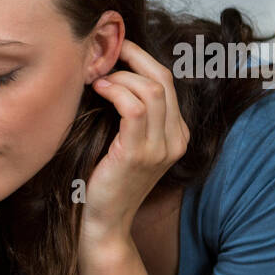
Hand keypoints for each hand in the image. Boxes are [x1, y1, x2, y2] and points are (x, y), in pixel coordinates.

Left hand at [83, 39, 188, 244]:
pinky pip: (136, 108)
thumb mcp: (125, 143)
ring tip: (98, 77)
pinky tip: (100, 90)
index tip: (116, 52)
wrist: (102, 223)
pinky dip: (117, 91)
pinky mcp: (139, 155)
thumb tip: (112, 74)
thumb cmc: (105, 180)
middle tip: (107, 51)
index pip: (169, 83)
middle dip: (135, 58)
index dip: (142, 61)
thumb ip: (130, 115)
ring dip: (121, 76)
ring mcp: (161, 148)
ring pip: (152, 90)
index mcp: (176, 135)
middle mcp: (175, 140)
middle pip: (164, 79)